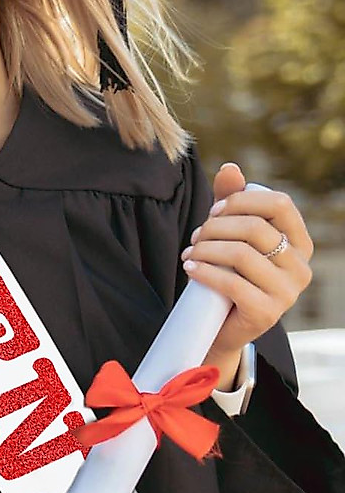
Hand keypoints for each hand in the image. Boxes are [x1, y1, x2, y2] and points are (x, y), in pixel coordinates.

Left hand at [181, 163, 312, 385]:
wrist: (220, 324)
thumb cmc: (228, 271)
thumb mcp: (230, 234)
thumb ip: (232, 201)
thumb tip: (230, 167)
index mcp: (299, 242)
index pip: (280, 204)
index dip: (241, 201)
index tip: (213, 211)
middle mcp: (301, 267)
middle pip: (255, 228)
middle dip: (215, 227)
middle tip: (195, 237)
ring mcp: (288, 293)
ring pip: (242, 254)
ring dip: (206, 249)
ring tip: (190, 254)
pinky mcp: (267, 313)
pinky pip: (233, 283)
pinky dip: (204, 271)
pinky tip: (190, 268)